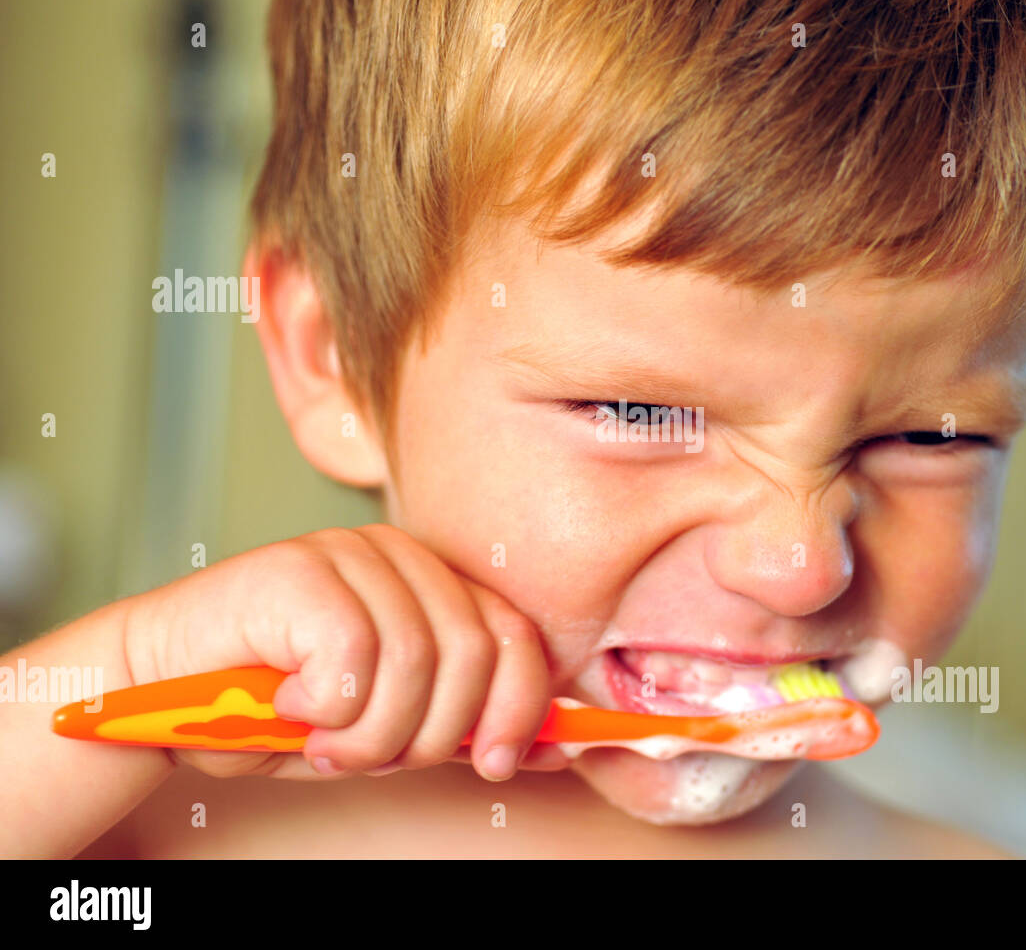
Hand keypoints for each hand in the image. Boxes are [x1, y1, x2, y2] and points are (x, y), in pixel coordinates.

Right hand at [120, 525, 566, 781]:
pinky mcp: (298, 568)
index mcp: (435, 582)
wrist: (167, 695)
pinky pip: (355, 657)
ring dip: (369, 733)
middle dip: (428, 733)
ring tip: (325, 740)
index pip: (515, 638)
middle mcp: (401, 555)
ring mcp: (350, 553)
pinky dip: (328, 709)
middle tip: (368, 754)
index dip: (517, 711)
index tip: (491, 765)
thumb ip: (473, 726)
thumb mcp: (397, 728)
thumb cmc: (283, 710)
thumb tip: (565, 748)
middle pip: (472, 653)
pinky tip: (294, 705)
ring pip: (416, 662)